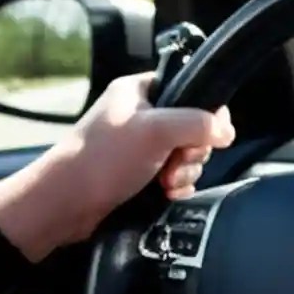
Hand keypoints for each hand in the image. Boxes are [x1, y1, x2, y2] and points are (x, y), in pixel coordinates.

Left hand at [0, 72, 235, 260]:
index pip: (190, 89)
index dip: (206, 113)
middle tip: (175, 163)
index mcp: (140, 90)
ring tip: (166, 183)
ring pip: (187, 155)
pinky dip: (176, 186)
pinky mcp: (140, 173)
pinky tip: (166, 194)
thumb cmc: (102, 159)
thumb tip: (227, 131)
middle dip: (192, 151)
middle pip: (194, 127)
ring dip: (185, 172)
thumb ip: (198, 123)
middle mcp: (141, 115)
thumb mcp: (156, 130)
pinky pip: (176, 176)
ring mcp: (140, 146)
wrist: (66, 204)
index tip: (207, 134)